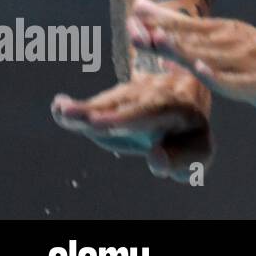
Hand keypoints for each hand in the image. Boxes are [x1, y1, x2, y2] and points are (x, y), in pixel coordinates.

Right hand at [52, 69, 213, 182]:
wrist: (187, 111)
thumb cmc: (191, 141)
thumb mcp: (197, 156)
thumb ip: (180, 161)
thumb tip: (156, 158)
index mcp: (181, 108)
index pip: (153, 110)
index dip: (126, 117)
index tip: (99, 123)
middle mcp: (157, 94)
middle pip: (126, 103)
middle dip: (100, 111)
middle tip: (73, 114)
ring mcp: (135, 94)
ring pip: (109, 102)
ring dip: (85, 108)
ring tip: (61, 110)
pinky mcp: (116, 100)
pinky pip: (96, 106)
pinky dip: (78, 108)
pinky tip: (59, 107)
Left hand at [124, 0, 255, 123]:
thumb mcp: (242, 47)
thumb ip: (211, 48)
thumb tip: (173, 49)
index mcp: (231, 34)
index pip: (190, 24)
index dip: (162, 18)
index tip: (135, 8)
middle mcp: (236, 44)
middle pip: (194, 38)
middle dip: (161, 32)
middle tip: (133, 25)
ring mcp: (248, 64)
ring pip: (210, 55)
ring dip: (182, 48)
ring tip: (157, 41)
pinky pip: (235, 81)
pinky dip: (216, 75)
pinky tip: (200, 70)